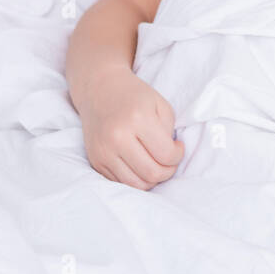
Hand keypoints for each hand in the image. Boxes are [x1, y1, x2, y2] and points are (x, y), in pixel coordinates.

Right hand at [76, 66, 184, 190]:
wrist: (99, 89)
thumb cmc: (134, 95)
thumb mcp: (160, 104)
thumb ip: (169, 131)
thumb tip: (170, 157)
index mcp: (137, 119)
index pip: (166, 155)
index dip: (178, 156)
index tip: (178, 147)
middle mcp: (117, 137)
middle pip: (152, 173)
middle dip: (167, 171)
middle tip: (169, 160)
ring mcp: (103, 151)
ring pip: (136, 184)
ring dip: (151, 179)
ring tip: (155, 164)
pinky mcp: (95, 160)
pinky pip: (121, 182)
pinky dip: (135, 178)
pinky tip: (140, 163)